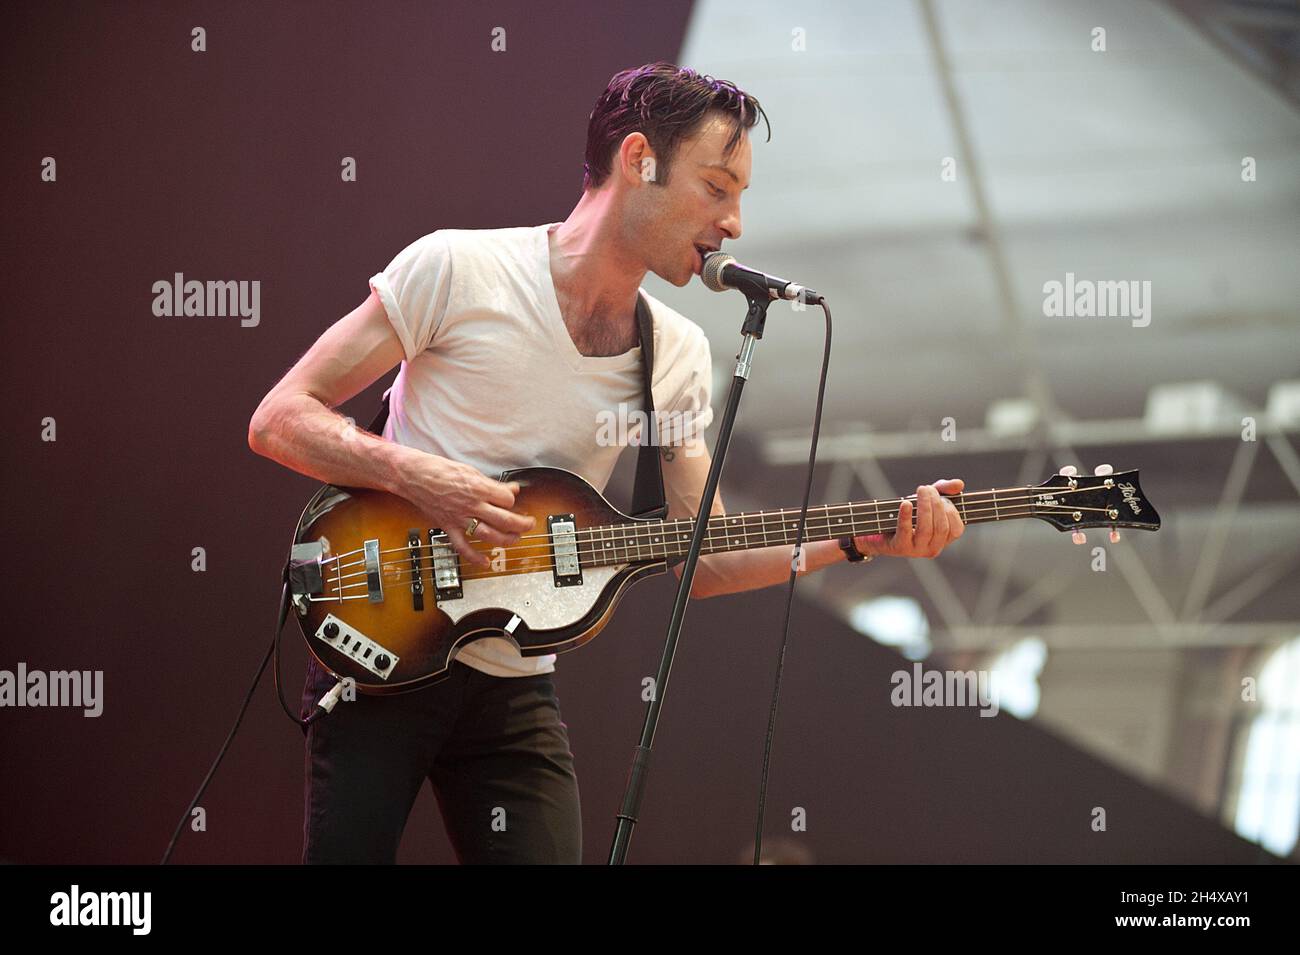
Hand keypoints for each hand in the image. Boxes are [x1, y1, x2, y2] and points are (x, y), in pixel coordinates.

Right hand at [393, 452, 535, 566]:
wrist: (414, 476)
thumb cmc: (439, 470)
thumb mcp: (470, 471)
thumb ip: (492, 484)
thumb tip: (511, 489)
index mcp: (478, 488)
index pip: (507, 499)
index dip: (512, 500)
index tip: (512, 500)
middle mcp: (471, 505)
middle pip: (505, 519)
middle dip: (521, 524)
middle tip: (529, 524)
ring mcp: (460, 518)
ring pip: (489, 535)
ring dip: (506, 540)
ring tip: (515, 539)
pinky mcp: (449, 527)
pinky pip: (463, 547)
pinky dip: (474, 557)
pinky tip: (486, 562)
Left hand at [854, 479, 964, 558]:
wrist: (876, 528)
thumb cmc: (907, 514)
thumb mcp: (927, 500)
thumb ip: (944, 490)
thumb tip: (959, 484)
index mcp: (942, 540)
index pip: (956, 529)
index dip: (952, 511)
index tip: (942, 497)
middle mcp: (932, 548)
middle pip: (941, 527)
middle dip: (936, 504)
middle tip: (926, 489)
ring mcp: (916, 550)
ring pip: (926, 529)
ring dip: (924, 507)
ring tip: (921, 490)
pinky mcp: (899, 547)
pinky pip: (905, 531)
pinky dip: (906, 516)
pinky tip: (905, 503)